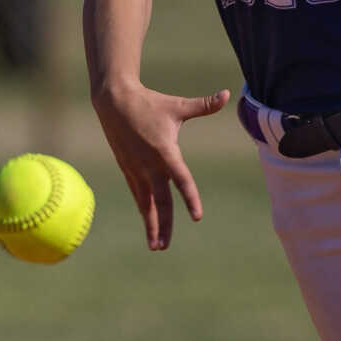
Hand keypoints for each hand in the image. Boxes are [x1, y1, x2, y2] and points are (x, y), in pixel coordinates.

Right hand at [90, 81, 230, 250]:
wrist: (114, 101)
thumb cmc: (150, 102)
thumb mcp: (178, 106)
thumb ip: (204, 105)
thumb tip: (226, 94)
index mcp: (165, 151)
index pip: (181, 179)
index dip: (190, 198)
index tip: (197, 216)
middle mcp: (150, 164)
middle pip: (160, 200)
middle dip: (164, 224)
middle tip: (166, 247)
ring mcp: (136, 169)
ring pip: (145, 202)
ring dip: (151, 224)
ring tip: (156, 246)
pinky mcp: (127, 169)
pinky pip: (137, 194)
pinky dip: (144, 210)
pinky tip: (149, 225)